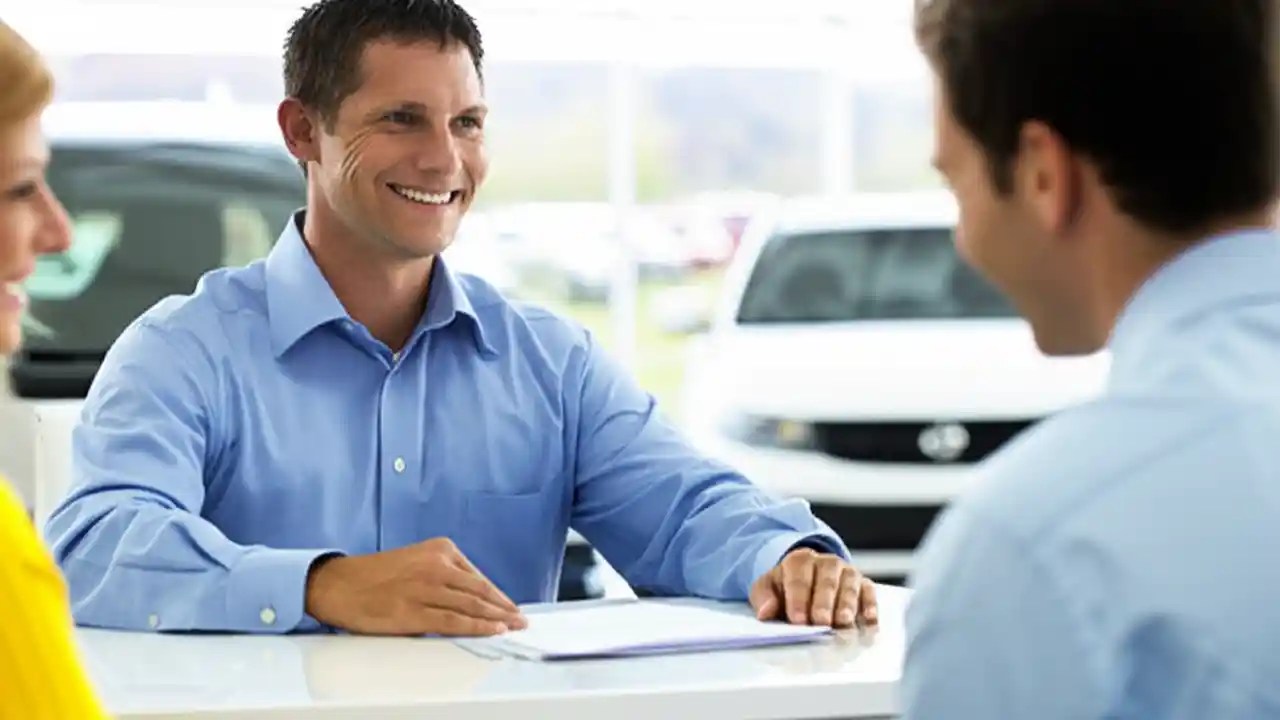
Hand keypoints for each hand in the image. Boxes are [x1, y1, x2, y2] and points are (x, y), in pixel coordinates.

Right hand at [304, 537, 526, 636]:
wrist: (338, 584)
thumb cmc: (375, 576)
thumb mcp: (415, 561)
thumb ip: (443, 575)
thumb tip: (472, 599)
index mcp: (439, 549)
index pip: (477, 576)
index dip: (498, 595)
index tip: (510, 606)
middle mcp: (435, 565)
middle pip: (480, 590)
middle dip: (504, 607)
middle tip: (521, 619)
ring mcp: (425, 588)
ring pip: (471, 605)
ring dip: (497, 618)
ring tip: (513, 627)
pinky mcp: (413, 611)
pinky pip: (454, 620)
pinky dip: (477, 627)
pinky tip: (492, 631)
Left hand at [749, 547, 877, 628]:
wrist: (805, 580)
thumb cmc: (786, 588)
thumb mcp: (768, 588)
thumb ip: (764, 598)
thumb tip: (765, 612)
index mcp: (800, 561)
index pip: (799, 578)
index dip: (798, 599)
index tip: (798, 619)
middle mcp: (826, 563)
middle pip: (826, 582)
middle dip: (823, 603)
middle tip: (821, 622)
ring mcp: (847, 572)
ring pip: (849, 586)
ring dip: (847, 605)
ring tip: (843, 622)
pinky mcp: (864, 584)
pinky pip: (869, 591)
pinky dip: (870, 605)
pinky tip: (869, 619)